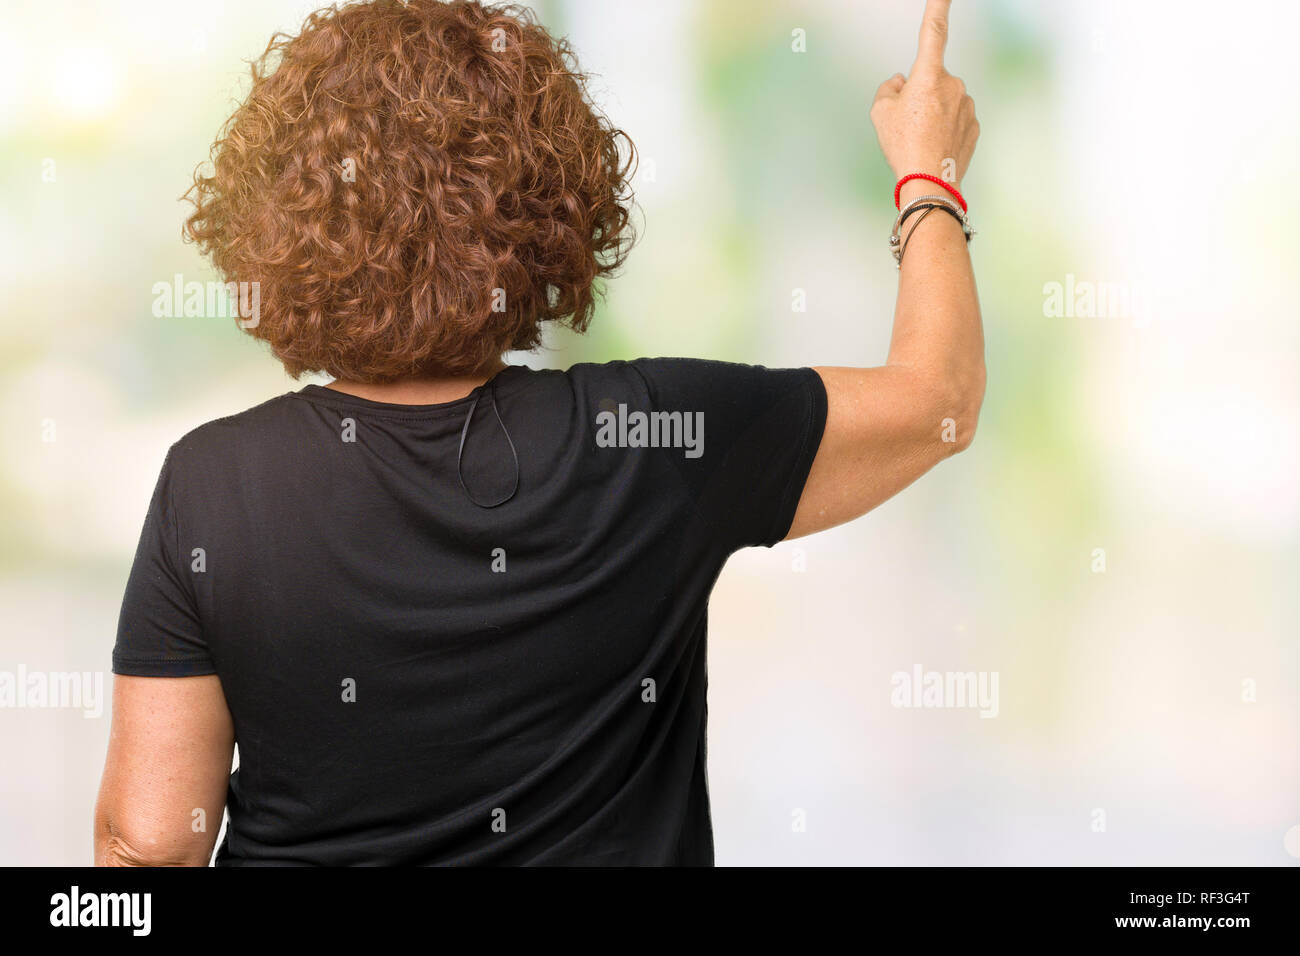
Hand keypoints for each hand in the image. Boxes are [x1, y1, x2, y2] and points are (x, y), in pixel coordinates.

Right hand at [870, 0, 978, 189]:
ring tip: (921, 139)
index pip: (933, 32)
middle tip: (909, 124)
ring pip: (946, 101)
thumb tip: (900, 83)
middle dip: (921, 95)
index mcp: (928, 76)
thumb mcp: (880, 113)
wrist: (930, 182)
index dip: (937, 7)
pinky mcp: (975, 125)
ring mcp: (967, 105)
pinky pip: (956, 119)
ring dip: (934, 114)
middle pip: (932, 80)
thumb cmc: (904, 146)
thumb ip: (888, 89)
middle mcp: (953, 84)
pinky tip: (936, 147)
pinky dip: (945, 129)